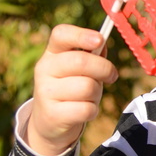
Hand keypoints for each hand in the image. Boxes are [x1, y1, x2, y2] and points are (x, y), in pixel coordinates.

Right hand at [26, 24, 118, 155]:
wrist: (49, 120)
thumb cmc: (72, 87)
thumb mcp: (79, 69)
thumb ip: (92, 55)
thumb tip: (102, 44)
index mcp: (52, 53)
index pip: (60, 34)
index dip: (81, 34)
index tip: (99, 40)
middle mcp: (44, 69)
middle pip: (81, 61)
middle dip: (104, 68)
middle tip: (111, 76)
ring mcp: (45, 92)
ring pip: (87, 87)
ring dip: (97, 93)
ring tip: (90, 96)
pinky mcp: (52, 114)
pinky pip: (86, 109)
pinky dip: (93, 110)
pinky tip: (84, 110)